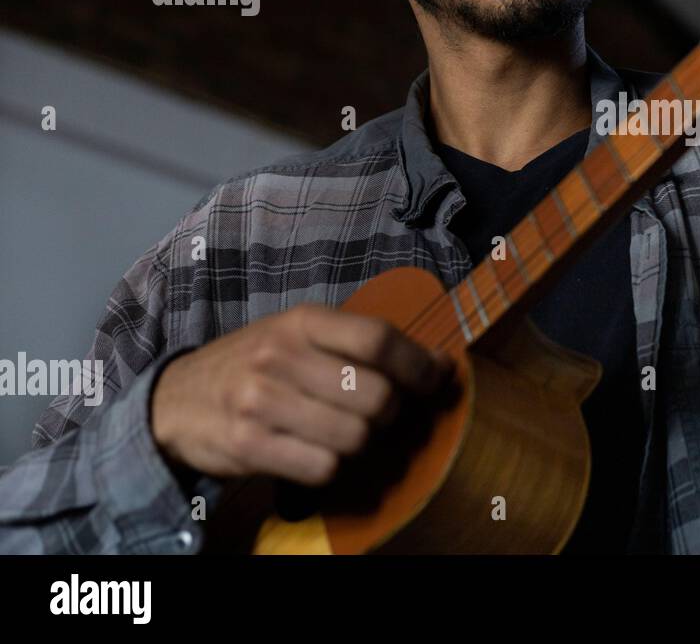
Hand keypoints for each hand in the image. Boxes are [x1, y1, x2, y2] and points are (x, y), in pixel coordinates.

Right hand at [151, 304, 454, 485]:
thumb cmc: (254, 364)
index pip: (378, 339)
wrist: (175, 399)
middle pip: (375, 395)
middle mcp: (280, 356)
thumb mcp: (296, 334)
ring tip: (345, 431)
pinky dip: (330, 465)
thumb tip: (433, 363)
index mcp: (301, 322)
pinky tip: (317, 451)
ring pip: (355, 436)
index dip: (418, 364)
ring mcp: (261, 402)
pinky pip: (323, 466)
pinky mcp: (249, 445)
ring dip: (361, 441)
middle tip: (380, 412)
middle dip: (391, 411)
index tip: (435, 376)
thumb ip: (354, 343)